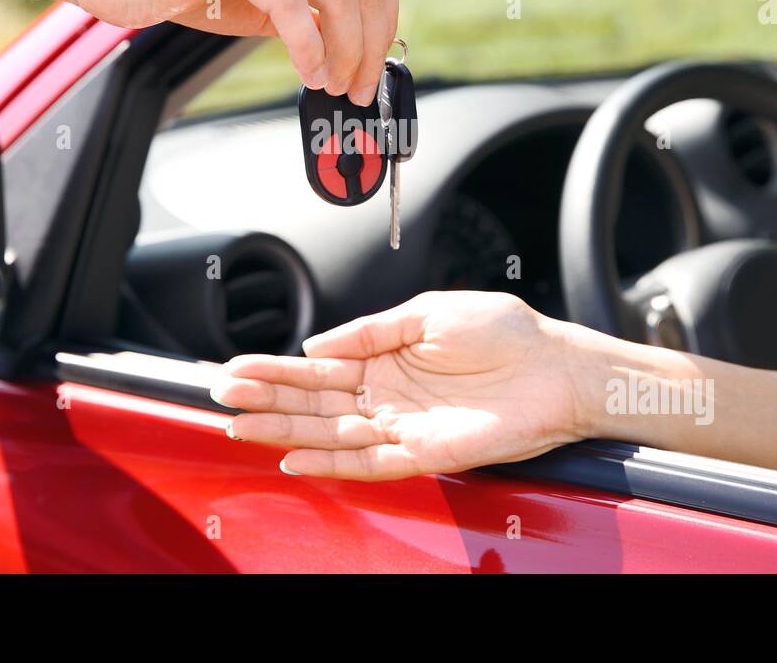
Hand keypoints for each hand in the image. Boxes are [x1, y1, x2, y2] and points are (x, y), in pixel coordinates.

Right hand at [67, 0, 397, 104]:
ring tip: (330, 83)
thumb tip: (357, 50)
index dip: (385, 24)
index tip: (370, 68)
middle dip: (369, 46)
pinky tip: (306, 71)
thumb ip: (312, 9)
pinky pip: (291, 2)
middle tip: (354, 88)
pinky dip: (309, 46)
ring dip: (344, 50)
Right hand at [210, 291, 614, 479]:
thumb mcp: (427, 311)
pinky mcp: (423, 453)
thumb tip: (314, 346)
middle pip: (312, 403)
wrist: (557, 367)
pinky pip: (366, 464)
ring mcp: (401, 427)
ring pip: (328, 433)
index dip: (273, 370)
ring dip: (283, 431)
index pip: (316, 370)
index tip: (232, 369)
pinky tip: (293, 460)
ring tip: (238, 426)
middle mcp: (385, 396)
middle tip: (219, 396)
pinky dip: (329, 464)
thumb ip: (369, 331)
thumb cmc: (504, 334)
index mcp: (384, 359)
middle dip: (264, 399)